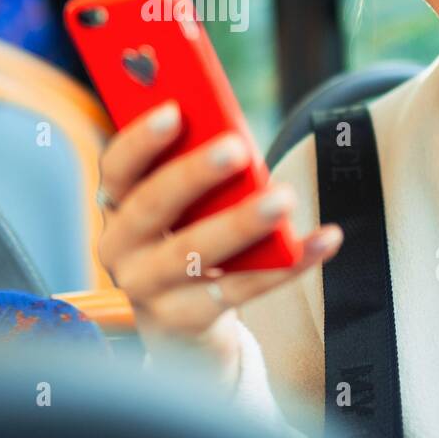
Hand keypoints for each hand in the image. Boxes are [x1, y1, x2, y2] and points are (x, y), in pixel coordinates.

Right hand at [96, 100, 342, 384]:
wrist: (180, 326)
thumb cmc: (185, 239)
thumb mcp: (179, 206)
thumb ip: (191, 170)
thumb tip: (232, 136)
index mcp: (116, 206)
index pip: (116, 168)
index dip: (140, 140)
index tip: (174, 111)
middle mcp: (121, 250)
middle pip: (152, 207)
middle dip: (194, 174)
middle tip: (237, 148)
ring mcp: (149, 290)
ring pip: (195, 252)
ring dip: (241, 222)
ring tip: (283, 198)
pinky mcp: (186, 320)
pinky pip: (241, 289)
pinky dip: (287, 264)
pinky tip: (323, 240)